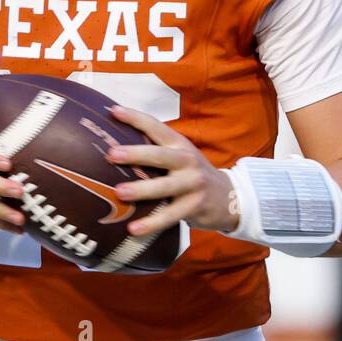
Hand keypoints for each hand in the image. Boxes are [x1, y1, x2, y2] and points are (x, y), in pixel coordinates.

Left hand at [105, 104, 239, 236]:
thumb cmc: (192, 174)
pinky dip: (151, 223)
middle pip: (160, 155)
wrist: (229, 197)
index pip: (156, 127)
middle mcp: (187, 160)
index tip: (113, 112)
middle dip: (136, 154)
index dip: (135, 118)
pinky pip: (170, 215)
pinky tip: (133, 229)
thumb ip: (157, 151)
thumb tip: (115, 146)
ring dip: (141, 189)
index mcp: (179, 144)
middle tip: (112, 154)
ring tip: (119, 192)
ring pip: (165, 186)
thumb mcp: (180, 156)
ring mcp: (193, 183)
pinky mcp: (195, 206)